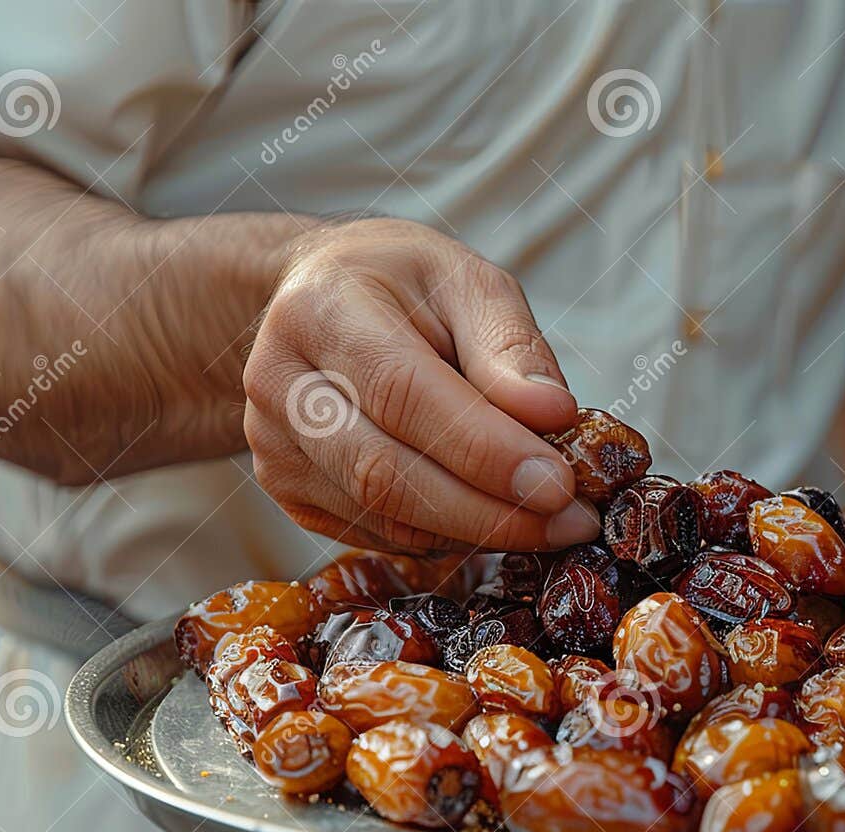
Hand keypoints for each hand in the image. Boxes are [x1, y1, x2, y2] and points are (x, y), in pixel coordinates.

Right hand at [242, 218, 599, 553]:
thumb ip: (511, 345)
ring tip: (547, 522)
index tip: (559, 484)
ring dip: (475, 532)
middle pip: (383, 472)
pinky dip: (444, 535)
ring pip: (380, 515)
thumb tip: (554, 414)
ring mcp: (272, 443)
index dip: (484, 449)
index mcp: (323, 309)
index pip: (403, 393)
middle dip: (489, 512)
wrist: (317, 297)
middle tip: (572, 523)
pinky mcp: (286, 488)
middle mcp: (280, 380)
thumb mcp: (468, 282)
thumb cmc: (406, 288)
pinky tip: (489, 514)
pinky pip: (376, 533)